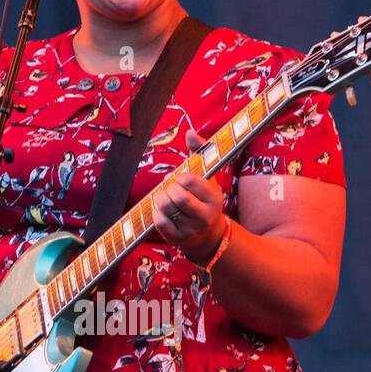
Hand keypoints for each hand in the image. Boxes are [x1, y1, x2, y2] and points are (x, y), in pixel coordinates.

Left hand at [150, 129, 226, 262]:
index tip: (181, 179)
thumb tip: (189, 132)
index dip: (180, 177)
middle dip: (169, 189)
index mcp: (213, 198)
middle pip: (178, 197)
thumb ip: (200, 152)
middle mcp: (205, 216)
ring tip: (165, 197)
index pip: (190, 181)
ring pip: (166, 209)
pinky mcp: (178, 239)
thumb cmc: (204, 198)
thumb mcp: (207, 176)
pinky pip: (159, 222)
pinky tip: (162, 210)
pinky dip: (157, 213)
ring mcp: (191, 230)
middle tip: (171, 188)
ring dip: (160, 199)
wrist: (208, 234)